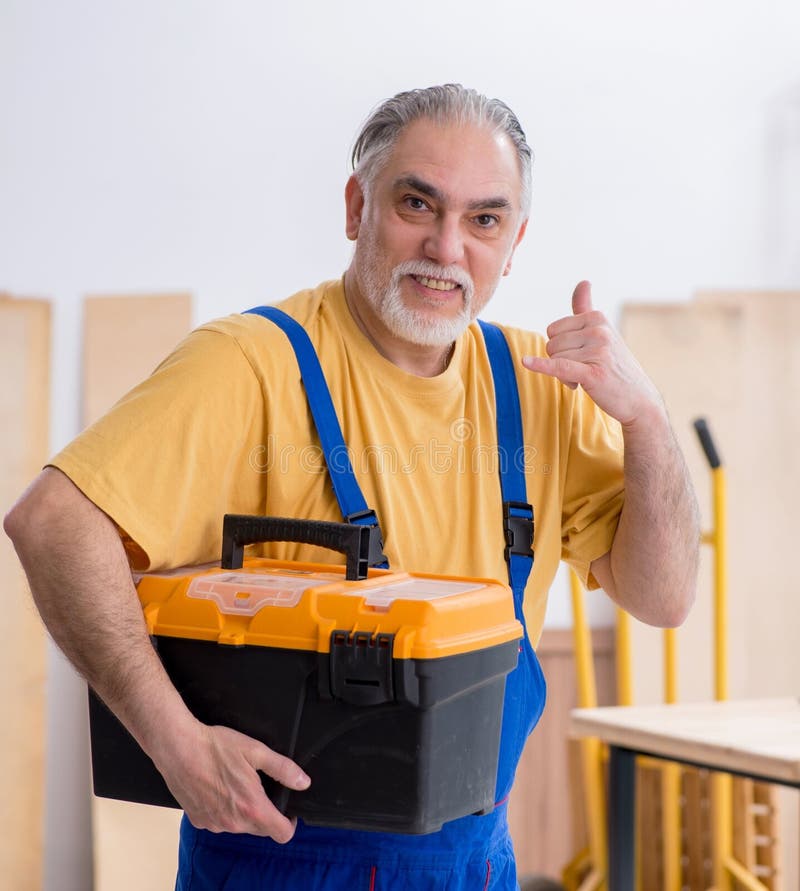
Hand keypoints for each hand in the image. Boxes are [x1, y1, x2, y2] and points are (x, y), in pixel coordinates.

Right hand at [155, 722, 310, 841]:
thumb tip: (303, 782)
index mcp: (251, 807)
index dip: (289, 823)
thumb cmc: (215, 747)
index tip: (287, 809)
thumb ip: (283, 769)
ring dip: (244, 812)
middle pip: (261, 829)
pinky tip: (218, 789)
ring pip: (240, 826)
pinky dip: (224, 811)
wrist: (178, 748)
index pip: (281, 833)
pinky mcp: (198, 820)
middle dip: (266, 813)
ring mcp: (214, 824)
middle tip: (261, 788)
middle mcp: (233, 823)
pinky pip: (220, 822)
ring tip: (237, 784)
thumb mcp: (256, 751)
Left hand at [522, 281, 661, 426]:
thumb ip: (586, 309)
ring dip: (564, 375)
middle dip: (560, 361)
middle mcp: (599, 331)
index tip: (579, 356)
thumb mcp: (602, 332)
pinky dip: (541, 365)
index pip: (553, 330)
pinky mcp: (594, 373)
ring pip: (555, 359)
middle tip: (582, 370)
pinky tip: (526, 362)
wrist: (638, 399)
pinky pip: (559, 366)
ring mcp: (598, 351)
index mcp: (598, 318)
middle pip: (551, 344)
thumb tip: (583, 281)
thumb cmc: (615, 365)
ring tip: (585, 379)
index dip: (560, 347)